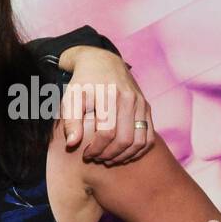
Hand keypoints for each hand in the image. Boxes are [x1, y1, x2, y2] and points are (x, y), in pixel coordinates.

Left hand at [58, 47, 152, 164]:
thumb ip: (70, 121)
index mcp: (109, 96)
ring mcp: (141, 104)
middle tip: (97, 158)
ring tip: (109, 159)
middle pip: (125, 139)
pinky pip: (149, 135)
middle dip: (109, 154)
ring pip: (140, 140)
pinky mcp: (147, 108)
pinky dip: (139, 150)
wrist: (102, 63)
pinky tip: (124, 155)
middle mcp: (129, 100)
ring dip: (124, 155)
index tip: (86, 154)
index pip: (107, 133)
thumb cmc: (82, 84)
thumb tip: (72, 144)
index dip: (96, 148)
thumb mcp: (70, 98)